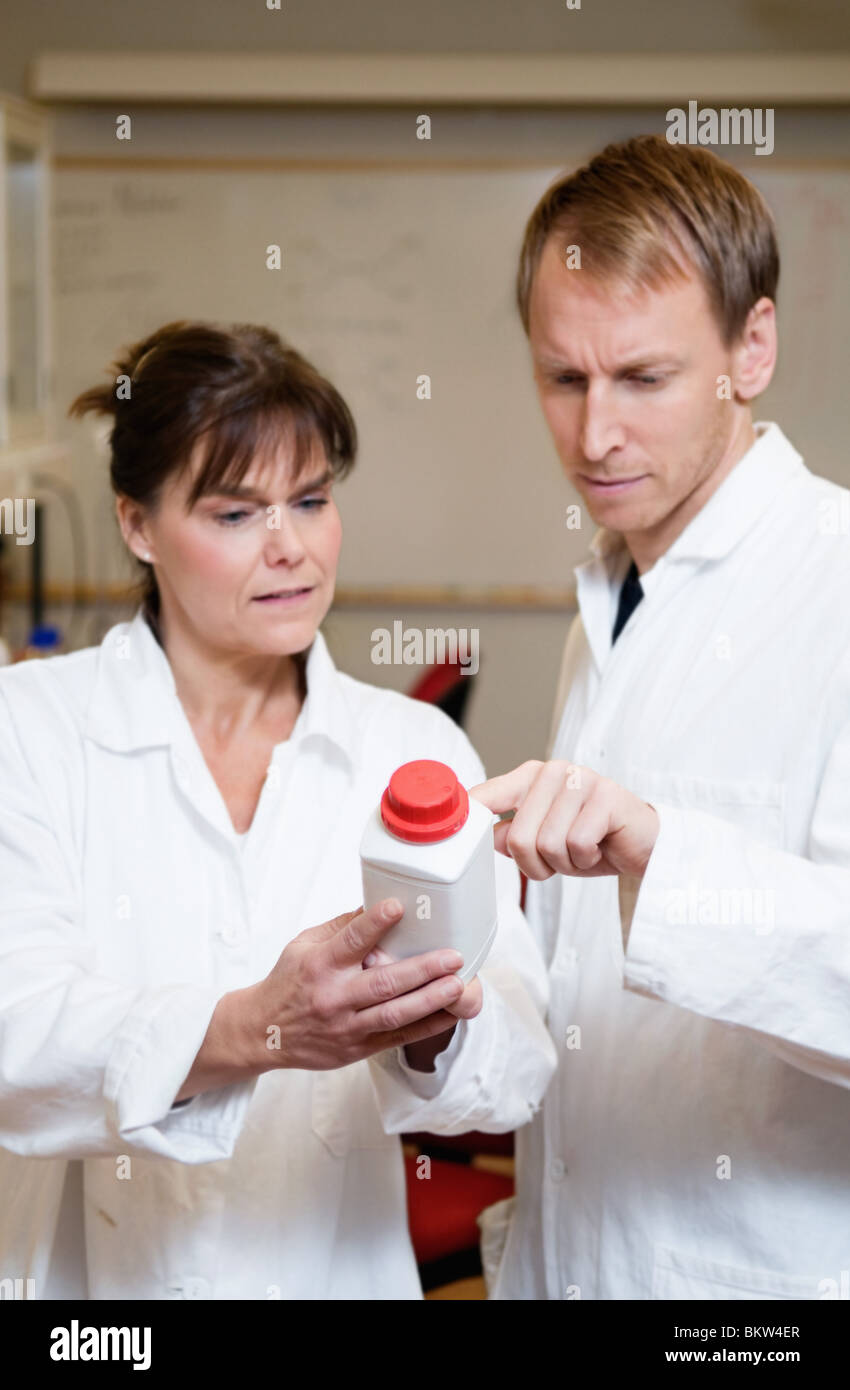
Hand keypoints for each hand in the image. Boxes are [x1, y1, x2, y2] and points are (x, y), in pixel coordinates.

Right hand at [248, 899, 467, 1070]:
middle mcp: (334, 996)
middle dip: (422, 969)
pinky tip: (449, 1012)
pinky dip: (426, 1026)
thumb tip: (377, 905)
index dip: (375, 923)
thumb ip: (341, 927)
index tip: (399, 907)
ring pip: (394, 1014)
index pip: (351, 940)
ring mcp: (346, 1026)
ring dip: (430, 999)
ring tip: (458, 984)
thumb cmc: (289, 982)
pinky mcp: (357, 1048)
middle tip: (453, 956)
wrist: (264, 1032)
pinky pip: (397, 1037)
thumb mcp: (304, 944)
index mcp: (320, 964)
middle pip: (383, 983)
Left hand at [469, 759, 658, 880]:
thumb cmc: (591, 841)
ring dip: (565, 864)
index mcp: (529, 777)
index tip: (451, 839)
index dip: (468, 820)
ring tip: (583, 852)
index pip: (485, 796)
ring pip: (548, 844)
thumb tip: (484, 836)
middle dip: (537, 864)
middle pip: (518, 837)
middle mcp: (553, 772)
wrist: (645, 846)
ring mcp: (581, 780)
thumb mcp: (543, 842)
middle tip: (560, 860)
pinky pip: (577, 844)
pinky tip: (599, 848)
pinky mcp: (606, 796)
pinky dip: (586, 859)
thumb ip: (512, 834)